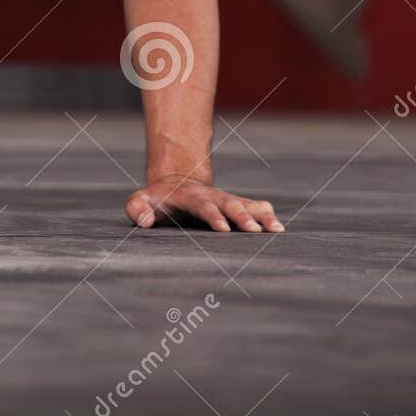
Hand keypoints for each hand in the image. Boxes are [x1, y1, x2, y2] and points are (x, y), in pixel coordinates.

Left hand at [125, 178, 283, 232]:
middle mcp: (211, 196)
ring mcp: (225, 199)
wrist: (174, 184)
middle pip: (229, 203)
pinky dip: (267, 215)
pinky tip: (278, 228)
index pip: (202, 206)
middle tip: (255, 231)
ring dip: (261, 215)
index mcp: (189, 196)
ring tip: (276, 229)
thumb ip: (137, 208)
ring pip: (246, 203)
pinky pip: (254, 206)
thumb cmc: (156, 199)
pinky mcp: (235, 204)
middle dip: (242, 216)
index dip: (213, 216)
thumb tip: (145, 221)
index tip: (223, 229)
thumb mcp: (140, 200)